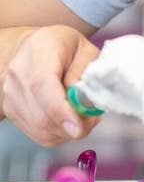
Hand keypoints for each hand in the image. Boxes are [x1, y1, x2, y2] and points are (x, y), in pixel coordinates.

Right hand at [2, 25, 100, 145]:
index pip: (42, 86)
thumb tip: (79, 98)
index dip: (60, 111)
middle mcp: (19, 75)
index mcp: (39, 52)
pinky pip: (39, 134)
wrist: (38, 47)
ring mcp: (12, 95)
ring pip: (41, 129)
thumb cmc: (65, 47)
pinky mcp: (12, 111)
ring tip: (82, 116)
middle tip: (93, 118)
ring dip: (68, 131)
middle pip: (41, 115)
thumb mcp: (86, 49)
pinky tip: (68, 120)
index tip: (78, 128)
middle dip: (73, 125)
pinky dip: (59, 134)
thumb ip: (85, 71)